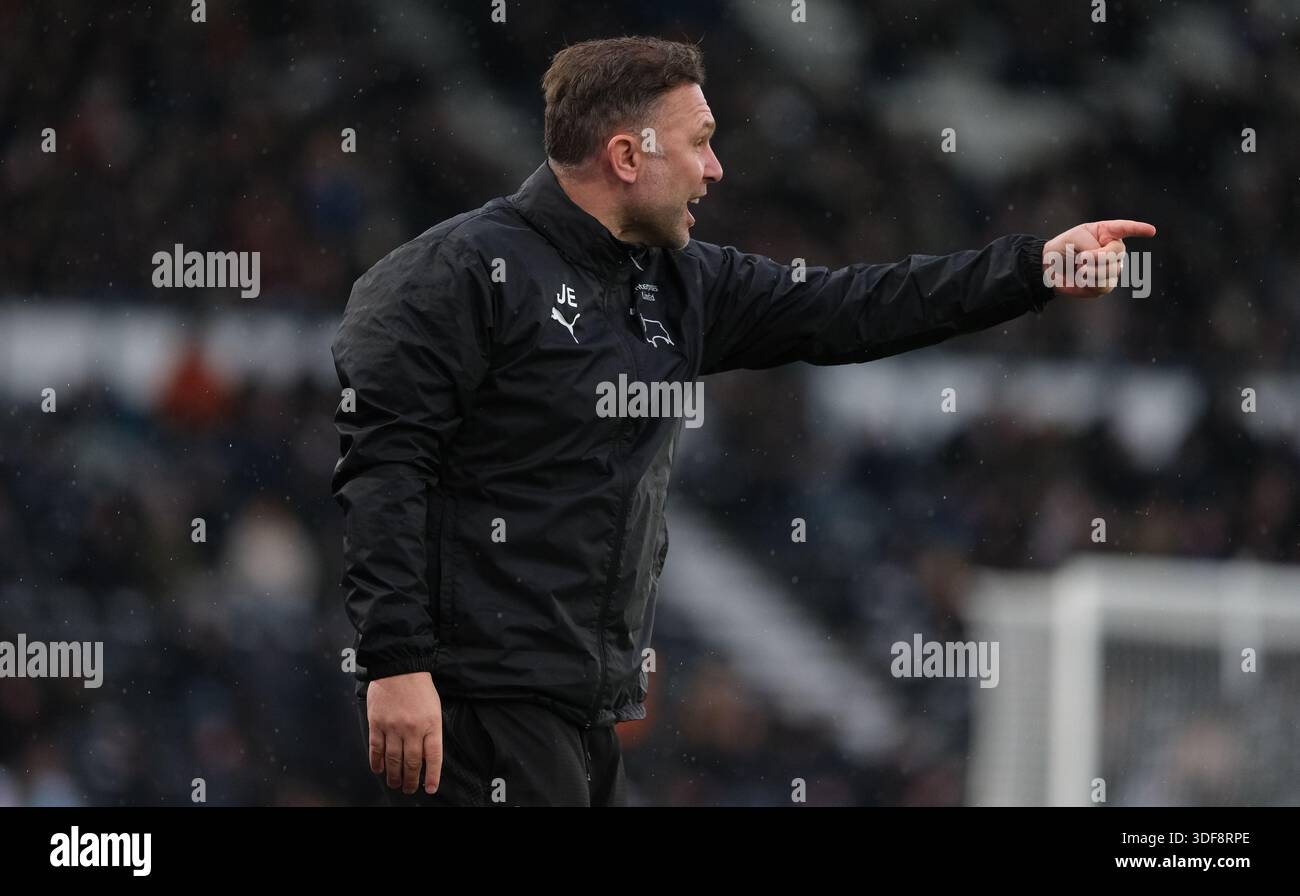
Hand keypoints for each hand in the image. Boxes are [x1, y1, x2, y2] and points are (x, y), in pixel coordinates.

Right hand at [366, 671, 442, 794]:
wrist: (399, 668)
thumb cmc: (419, 687)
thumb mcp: (434, 708)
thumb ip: (431, 731)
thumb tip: (426, 756)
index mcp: (431, 724)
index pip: (434, 757)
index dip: (433, 776)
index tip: (430, 788)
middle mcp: (412, 728)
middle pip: (412, 763)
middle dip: (411, 780)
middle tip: (409, 789)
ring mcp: (393, 727)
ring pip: (393, 760)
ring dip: (394, 776)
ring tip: (395, 784)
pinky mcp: (377, 724)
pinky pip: (376, 749)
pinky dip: (377, 763)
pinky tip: (379, 770)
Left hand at [1042, 220, 1156, 297]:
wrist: (1050, 268)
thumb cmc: (1063, 247)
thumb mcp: (1076, 239)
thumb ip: (1094, 248)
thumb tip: (1106, 265)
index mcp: (1107, 233)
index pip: (1125, 229)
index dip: (1138, 229)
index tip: (1151, 231)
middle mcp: (1114, 250)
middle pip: (1117, 253)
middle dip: (1097, 257)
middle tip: (1080, 258)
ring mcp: (1112, 268)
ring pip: (1112, 270)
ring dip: (1092, 270)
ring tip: (1079, 268)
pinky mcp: (1105, 285)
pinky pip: (1104, 284)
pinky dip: (1090, 282)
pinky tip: (1081, 279)